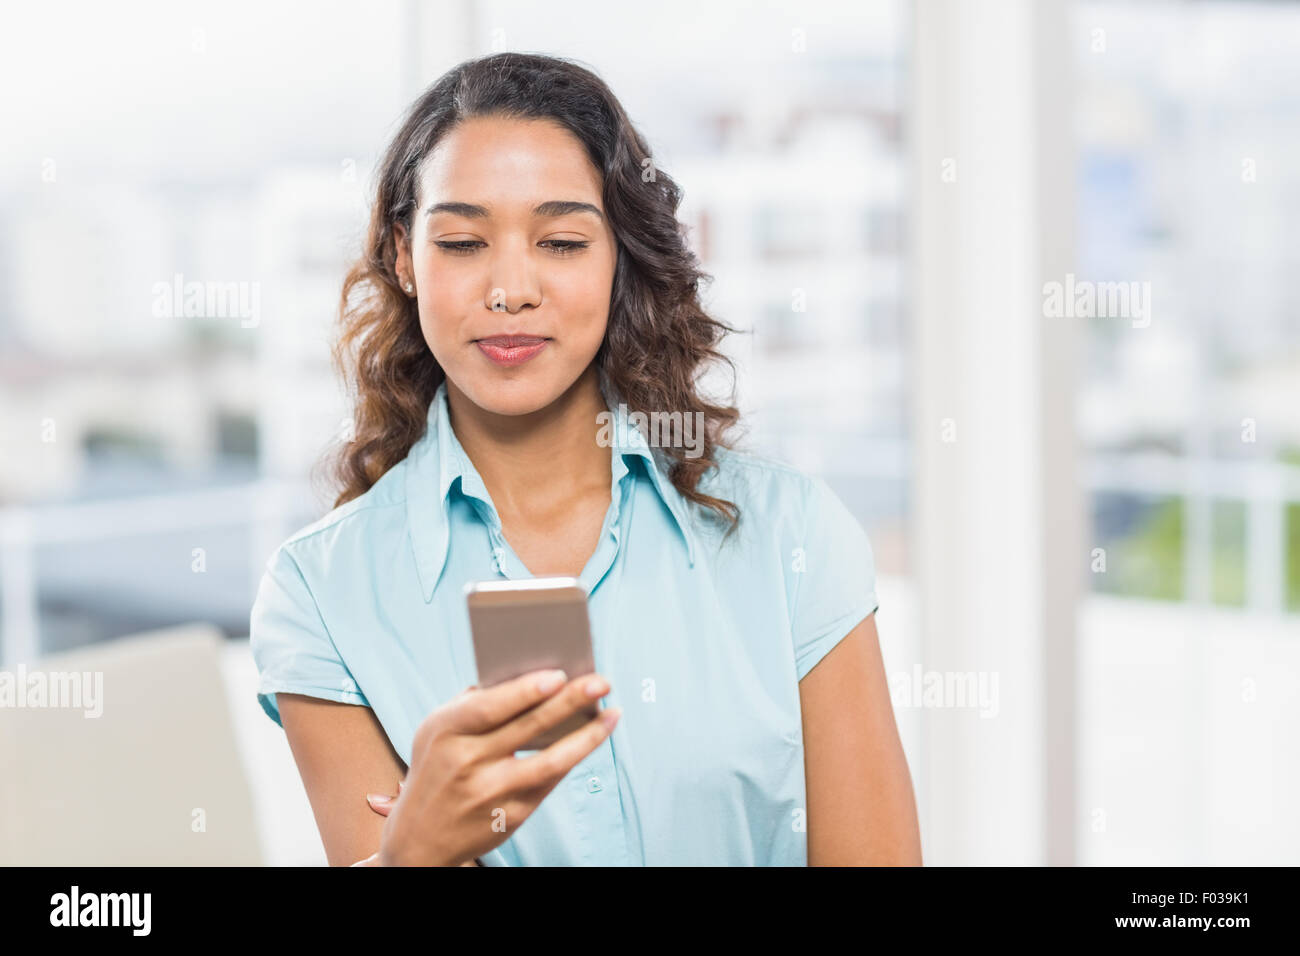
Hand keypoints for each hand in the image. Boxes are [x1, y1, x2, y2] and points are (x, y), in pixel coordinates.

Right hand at [372, 670, 619, 865]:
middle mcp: (467, 763)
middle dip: (570, 702)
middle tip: (602, 680)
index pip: (489, 708)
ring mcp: (491, 793)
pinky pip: (550, 782)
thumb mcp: (438, 729)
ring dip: (588, 736)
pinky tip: (593, 737)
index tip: (559, 675)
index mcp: (445, 732)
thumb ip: (475, 701)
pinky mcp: (511, 816)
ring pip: (550, 762)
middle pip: (528, 728)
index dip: (525, 691)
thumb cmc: (437, 764)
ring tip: (613, 713)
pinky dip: (574, 757)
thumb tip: (531, 672)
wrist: (420, 837)